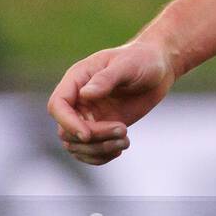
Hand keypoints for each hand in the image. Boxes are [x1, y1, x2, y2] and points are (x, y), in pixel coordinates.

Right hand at [46, 40, 176, 165]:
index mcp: (77, 79)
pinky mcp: (100, 128)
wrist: (159, 70)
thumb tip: (84, 94)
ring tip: (125, 141)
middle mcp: (78, 99)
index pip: (57, 105)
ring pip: (76, 145)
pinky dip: (101, 156)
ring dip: (99, 150)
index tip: (88, 135)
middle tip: (123, 130)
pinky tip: (120, 147)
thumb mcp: (127, 65)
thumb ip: (106, 79)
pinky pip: (89, 151)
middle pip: (66, 130)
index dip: (67, 123)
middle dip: (93, 138)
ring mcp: (87, 116)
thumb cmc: (142, 59)